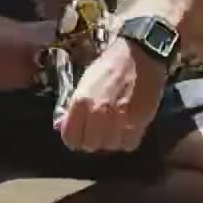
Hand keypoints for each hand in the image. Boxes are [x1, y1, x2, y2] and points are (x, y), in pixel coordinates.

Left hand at [55, 37, 164, 152]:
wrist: (140, 56)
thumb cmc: (109, 67)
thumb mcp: (85, 82)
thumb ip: (73, 107)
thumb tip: (62, 126)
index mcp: (81, 102)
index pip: (71, 138)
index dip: (75, 138)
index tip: (80, 134)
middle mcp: (98, 113)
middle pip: (90, 145)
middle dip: (93, 139)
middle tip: (99, 129)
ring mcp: (119, 120)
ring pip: (110, 146)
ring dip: (111, 140)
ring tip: (115, 126)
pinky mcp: (138, 122)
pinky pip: (128, 144)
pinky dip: (127, 139)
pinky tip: (127, 127)